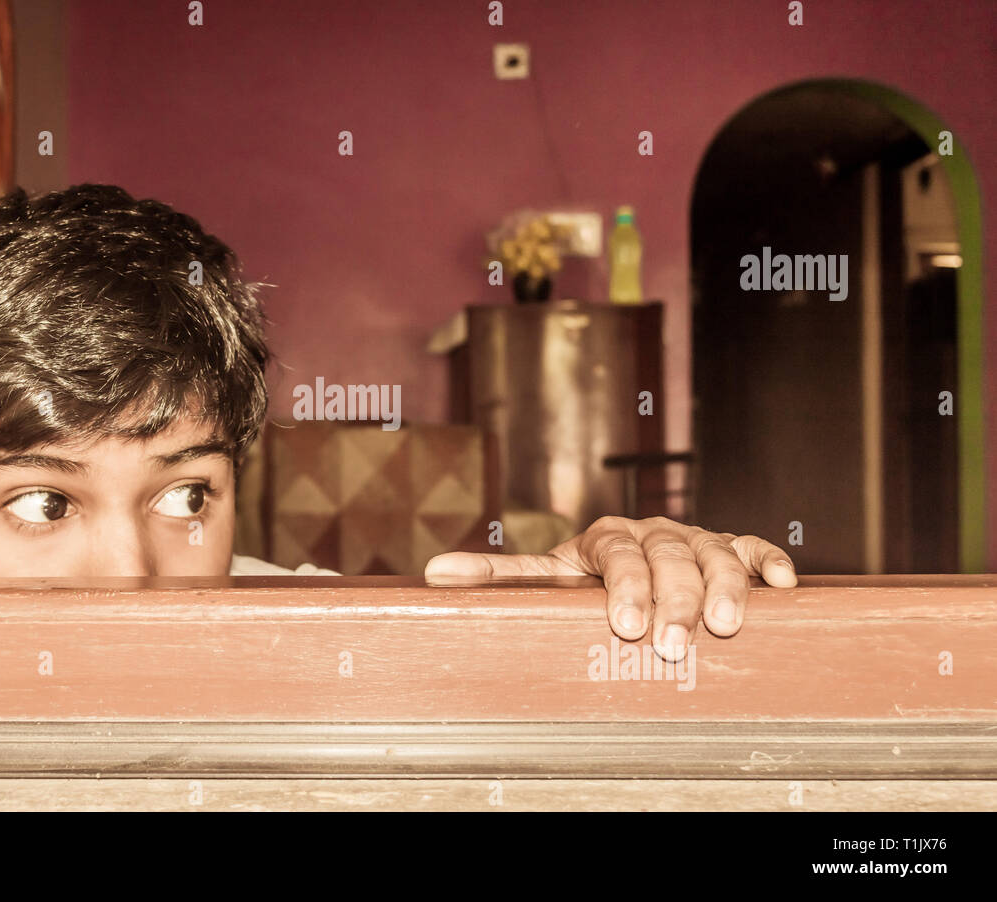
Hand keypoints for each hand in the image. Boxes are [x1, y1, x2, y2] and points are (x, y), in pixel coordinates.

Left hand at [424, 516, 795, 659]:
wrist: (623, 566)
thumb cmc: (582, 581)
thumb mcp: (542, 579)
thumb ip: (496, 578)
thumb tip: (433, 576)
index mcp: (606, 538)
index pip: (619, 555)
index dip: (627, 589)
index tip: (628, 628)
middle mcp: (653, 534)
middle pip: (670, 558)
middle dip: (675, 601)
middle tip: (675, 646)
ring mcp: (694, 540)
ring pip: (716, 553)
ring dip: (724, 588)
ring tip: (726, 627)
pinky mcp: (730, 551)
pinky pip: (754, 549)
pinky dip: (768, 563)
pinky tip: (781, 588)